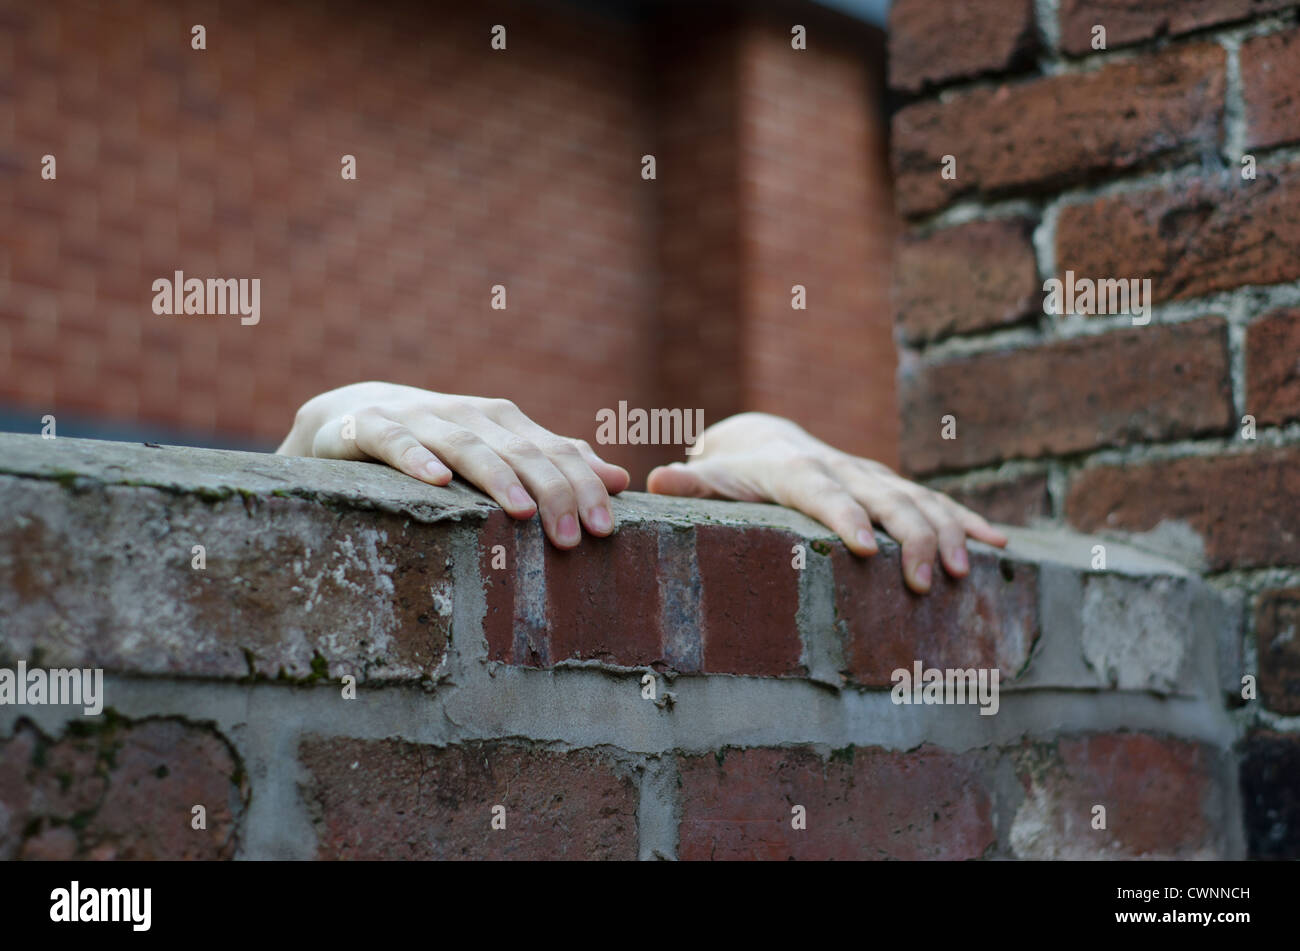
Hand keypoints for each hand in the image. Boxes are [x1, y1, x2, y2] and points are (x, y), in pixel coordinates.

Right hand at [277, 382, 629, 548]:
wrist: (346, 417)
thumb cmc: (434, 443)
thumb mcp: (497, 450)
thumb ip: (554, 462)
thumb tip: (620, 478)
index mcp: (502, 421)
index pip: (553, 450)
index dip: (582, 485)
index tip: (606, 528)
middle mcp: (467, 413)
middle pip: (519, 450)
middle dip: (551, 491)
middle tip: (575, 537)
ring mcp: (418, 417)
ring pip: (466, 444)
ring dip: (496, 477)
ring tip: (522, 510)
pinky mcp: (370, 427)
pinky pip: (397, 441)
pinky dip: (417, 457)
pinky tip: (437, 481)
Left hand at [646, 412, 1006, 593]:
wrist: (770, 440)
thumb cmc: (735, 470)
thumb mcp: (711, 476)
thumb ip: (690, 484)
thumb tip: (658, 479)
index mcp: (798, 471)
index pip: (824, 493)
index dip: (845, 518)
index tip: (866, 550)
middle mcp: (844, 470)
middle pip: (885, 499)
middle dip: (910, 538)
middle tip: (927, 583)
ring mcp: (875, 478)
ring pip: (920, 501)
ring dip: (946, 535)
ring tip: (967, 575)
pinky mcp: (894, 489)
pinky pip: (938, 503)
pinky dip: (968, 522)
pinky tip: (1000, 548)